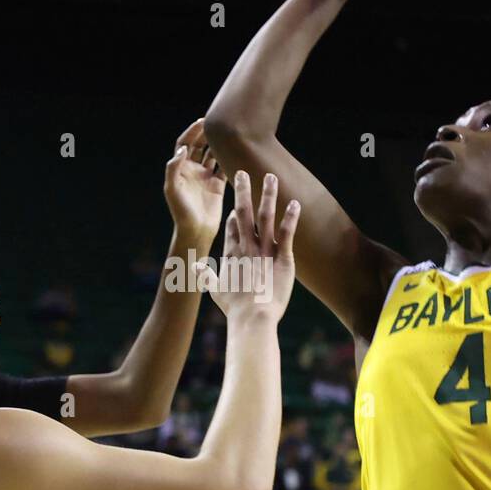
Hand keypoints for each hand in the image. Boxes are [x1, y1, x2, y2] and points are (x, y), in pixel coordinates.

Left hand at [164, 119, 226, 244]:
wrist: (196, 231)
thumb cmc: (181, 212)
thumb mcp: (173, 189)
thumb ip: (174, 168)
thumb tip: (182, 149)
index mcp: (180, 169)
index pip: (184, 144)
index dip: (192, 131)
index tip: (202, 122)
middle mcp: (192, 170)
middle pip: (199, 146)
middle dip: (206, 134)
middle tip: (218, 123)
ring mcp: (205, 177)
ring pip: (212, 155)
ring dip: (218, 144)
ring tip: (229, 133)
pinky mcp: (217, 185)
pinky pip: (224, 168)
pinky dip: (229, 160)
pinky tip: (237, 151)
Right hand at [196, 171, 298, 323]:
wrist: (252, 317)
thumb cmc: (234, 307)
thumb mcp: (215, 290)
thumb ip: (206, 275)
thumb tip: (195, 268)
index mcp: (231, 253)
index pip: (231, 227)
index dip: (233, 214)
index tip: (234, 205)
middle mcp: (246, 246)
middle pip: (243, 212)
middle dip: (243, 191)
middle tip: (242, 173)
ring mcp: (264, 250)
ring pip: (265, 216)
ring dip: (268, 195)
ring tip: (271, 177)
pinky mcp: (282, 257)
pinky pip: (287, 233)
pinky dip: (291, 217)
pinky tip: (295, 203)